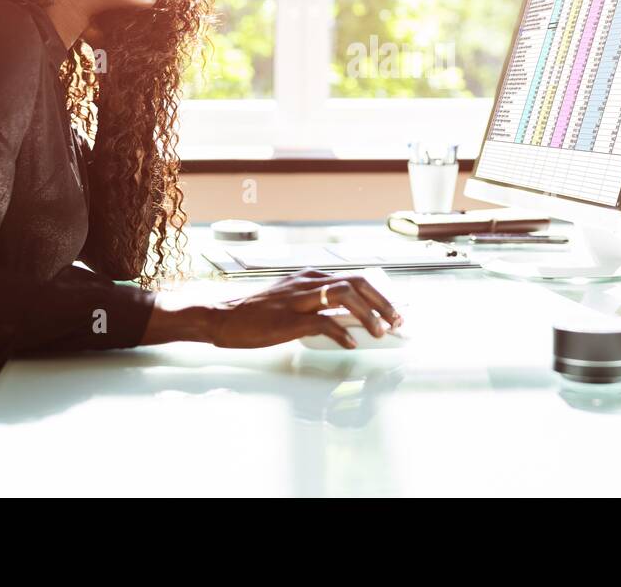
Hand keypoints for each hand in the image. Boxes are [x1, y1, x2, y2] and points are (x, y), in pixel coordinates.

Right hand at [207, 269, 403, 348]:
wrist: (223, 318)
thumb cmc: (257, 314)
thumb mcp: (291, 301)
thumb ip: (317, 306)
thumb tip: (349, 321)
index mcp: (309, 277)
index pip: (353, 278)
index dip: (378, 294)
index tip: (393, 310)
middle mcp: (307, 282)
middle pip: (355, 283)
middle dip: (381, 301)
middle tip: (397, 320)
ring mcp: (298, 299)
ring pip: (343, 297)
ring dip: (367, 314)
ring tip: (380, 331)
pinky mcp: (288, 319)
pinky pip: (321, 323)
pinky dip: (340, 332)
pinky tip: (350, 343)